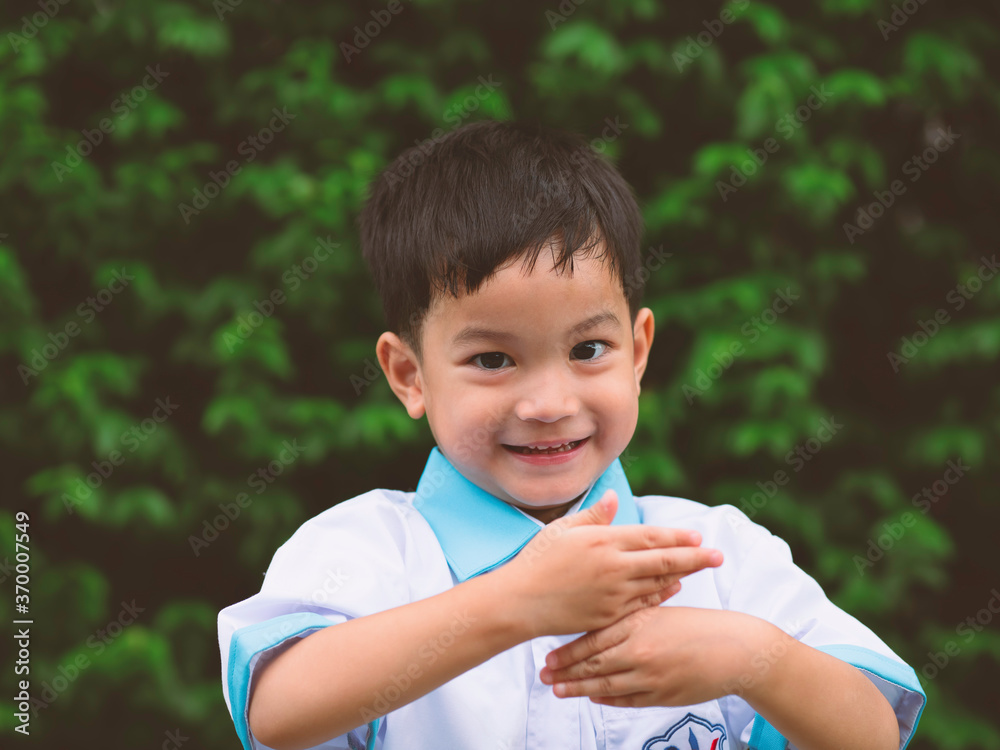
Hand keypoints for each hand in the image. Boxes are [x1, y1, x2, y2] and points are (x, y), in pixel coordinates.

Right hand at [490, 490, 722, 637]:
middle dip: (695, 558)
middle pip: (663, 562)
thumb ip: (594, 516)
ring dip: (682, 576)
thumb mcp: (563, 529)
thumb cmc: (538, 560)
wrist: (520, 602)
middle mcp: (613, 568)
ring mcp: (612, 594)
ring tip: (702, 569)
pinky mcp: (608, 615)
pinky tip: (673, 588)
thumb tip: (613, 498)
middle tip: (719, 556)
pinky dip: (661, 595)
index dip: (677, 536)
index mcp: (603, 541)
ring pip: (657, 584)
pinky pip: (643, 605)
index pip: (650, 537)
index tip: (698, 535)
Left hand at [539, 606, 776, 707]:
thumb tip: (599, 621)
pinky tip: (593, 697)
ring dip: (579, 689)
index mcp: (638, 623)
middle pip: (592, 665)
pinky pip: (625, 700)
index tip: (548, 658)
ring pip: (605, 686)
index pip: (593, 640)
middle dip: (565, 672)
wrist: (735, 650)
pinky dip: (606, 699)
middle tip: (544, 677)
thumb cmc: (697, 626)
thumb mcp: (660, 610)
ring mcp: (650, 676)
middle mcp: (640, 650)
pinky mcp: (661, 696)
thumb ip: (629, 616)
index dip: (567, 651)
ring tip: (559, 691)